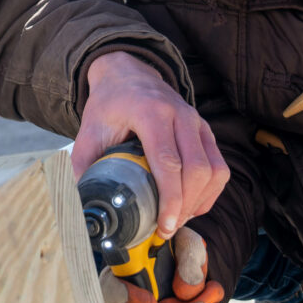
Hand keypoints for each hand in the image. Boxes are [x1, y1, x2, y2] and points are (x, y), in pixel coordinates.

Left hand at [73, 51, 225, 235]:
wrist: (127, 74)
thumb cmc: (109, 105)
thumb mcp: (89, 131)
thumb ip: (85, 166)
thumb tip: (83, 203)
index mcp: (150, 113)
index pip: (168, 162)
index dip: (170, 198)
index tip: (164, 225)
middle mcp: (180, 115)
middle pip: (197, 169)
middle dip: (185, 206)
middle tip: (167, 228)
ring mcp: (197, 121)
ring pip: (214, 170)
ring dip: (199, 201)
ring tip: (179, 219)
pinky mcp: (205, 130)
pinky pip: (219, 166)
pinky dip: (209, 191)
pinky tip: (192, 205)